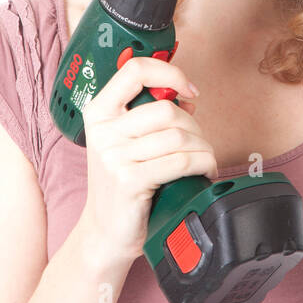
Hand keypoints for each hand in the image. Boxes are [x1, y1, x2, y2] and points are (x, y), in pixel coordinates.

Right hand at [80, 53, 216, 265]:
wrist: (105, 232)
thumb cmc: (122, 184)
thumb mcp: (126, 142)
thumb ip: (149, 116)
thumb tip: (186, 96)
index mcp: (99, 113)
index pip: (135, 70)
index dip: (169, 72)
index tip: (188, 90)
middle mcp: (102, 131)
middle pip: (166, 109)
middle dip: (194, 126)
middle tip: (198, 143)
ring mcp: (113, 157)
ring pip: (178, 136)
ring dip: (202, 148)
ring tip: (203, 160)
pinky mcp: (129, 181)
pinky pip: (181, 161)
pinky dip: (202, 164)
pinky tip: (203, 171)